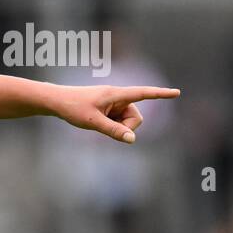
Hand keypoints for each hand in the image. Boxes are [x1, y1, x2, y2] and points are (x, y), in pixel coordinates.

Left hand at [50, 84, 180, 143]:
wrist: (56, 101)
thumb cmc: (72, 108)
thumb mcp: (92, 122)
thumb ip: (113, 131)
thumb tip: (132, 139)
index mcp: (116, 94)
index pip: (143, 93)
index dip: (160, 94)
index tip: (177, 93)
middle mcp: (118, 97)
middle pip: (136, 117)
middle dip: (126, 127)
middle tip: (104, 126)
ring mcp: (114, 103)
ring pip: (128, 121)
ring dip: (117, 127)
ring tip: (97, 122)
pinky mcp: (109, 108)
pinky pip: (119, 121)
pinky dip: (111, 125)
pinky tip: (97, 121)